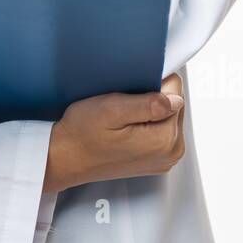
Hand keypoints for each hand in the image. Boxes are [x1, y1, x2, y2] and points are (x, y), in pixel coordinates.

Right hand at [42, 72, 185, 194]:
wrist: (65, 158)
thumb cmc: (82, 134)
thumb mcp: (111, 110)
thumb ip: (148, 103)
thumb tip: (176, 99)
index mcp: (164, 140)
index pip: (175, 91)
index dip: (151, 84)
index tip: (129, 93)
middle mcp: (170, 152)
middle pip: (175, 104)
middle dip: (151, 98)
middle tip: (122, 106)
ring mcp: (165, 158)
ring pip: (167, 115)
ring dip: (148, 110)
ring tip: (121, 119)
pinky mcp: (156, 159)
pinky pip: (160, 129)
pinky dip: (145, 123)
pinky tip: (124, 128)